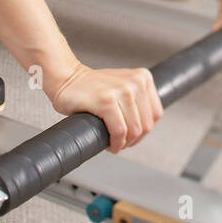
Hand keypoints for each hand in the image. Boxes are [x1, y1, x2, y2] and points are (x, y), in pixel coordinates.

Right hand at [47, 63, 163, 153]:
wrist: (66, 79)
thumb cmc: (92, 88)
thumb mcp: (123, 86)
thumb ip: (138, 100)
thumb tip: (147, 126)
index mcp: (143, 77)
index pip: (156, 114)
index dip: (143, 130)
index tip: (131, 134)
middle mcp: (135, 82)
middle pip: (146, 125)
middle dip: (133, 140)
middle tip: (119, 142)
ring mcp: (121, 90)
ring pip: (134, 131)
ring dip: (123, 143)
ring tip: (113, 142)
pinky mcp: (106, 101)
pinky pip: (119, 132)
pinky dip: (115, 143)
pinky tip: (109, 144)